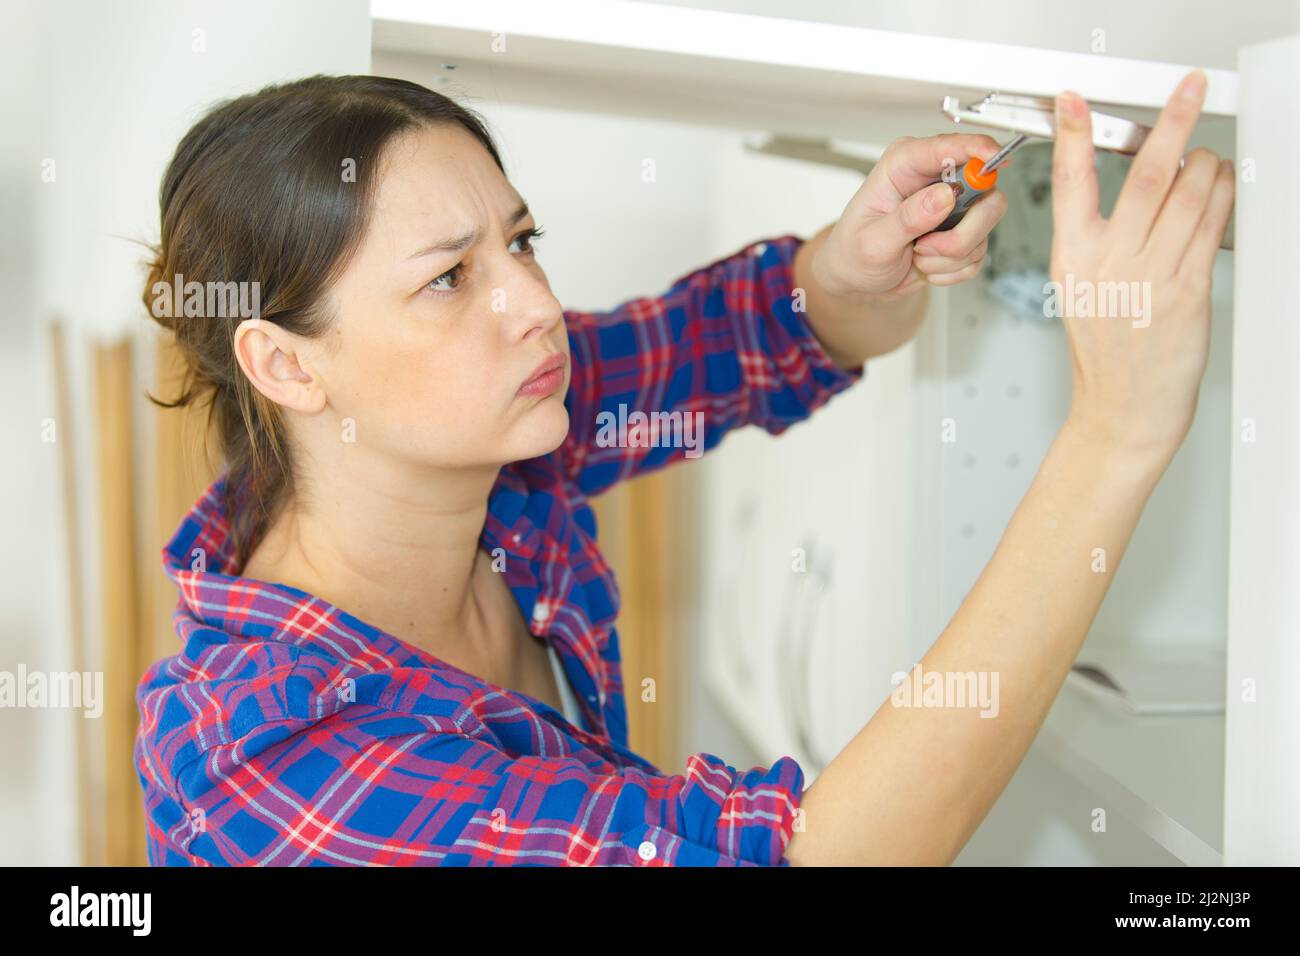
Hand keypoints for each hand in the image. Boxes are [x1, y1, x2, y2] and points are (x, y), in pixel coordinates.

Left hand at [811, 133, 1009, 298]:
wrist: (857, 278)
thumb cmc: (854, 251)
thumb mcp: (873, 240)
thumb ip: (909, 218)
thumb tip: (945, 195)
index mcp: (906, 165)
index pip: (950, 146)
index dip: (978, 149)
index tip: (995, 159)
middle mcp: (935, 178)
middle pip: (985, 190)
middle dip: (960, 232)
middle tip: (925, 246)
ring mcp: (954, 205)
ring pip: (983, 227)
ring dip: (950, 255)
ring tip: (917, 255)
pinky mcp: (963, 230)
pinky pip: (978, 253)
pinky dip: (951, 268)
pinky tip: (926, 264)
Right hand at [1052, 70, 1234, 461]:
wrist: (1123, 408)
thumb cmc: (1105, 352)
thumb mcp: (1080, 287)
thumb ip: (1100, 235)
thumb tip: (1138, 180)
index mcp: (1073, 258)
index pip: (1069, 182)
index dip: (1074, 135)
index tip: (1077, 102)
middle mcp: (1110, 263)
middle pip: (1147, 174)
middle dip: (1172, 122)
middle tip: (1186, 91)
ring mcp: (1151, 276)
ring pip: (1189, 193)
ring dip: (1206, 162)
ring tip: (1207, 156)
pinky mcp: (1188, 290)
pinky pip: (1212, 225)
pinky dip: (1223, 193)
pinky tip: (1223, 183)